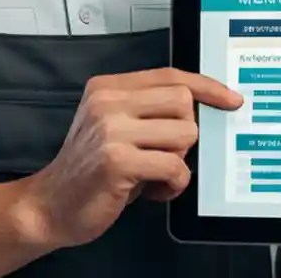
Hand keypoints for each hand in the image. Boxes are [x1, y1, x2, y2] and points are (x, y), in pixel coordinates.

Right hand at [15, 68, 242, 248]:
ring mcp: (111, 130)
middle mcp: (107, 102)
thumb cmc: (90, 170)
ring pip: (185, 134)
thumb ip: (146, 110)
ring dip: (178, 161)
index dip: (206, 86)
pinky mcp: (117, 161)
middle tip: (162, 153)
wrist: (50, 205)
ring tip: (154, 173)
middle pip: (183, 102)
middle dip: (184, 133)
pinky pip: (175, 167)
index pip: (169, 75)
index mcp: (107, 88)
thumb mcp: (112, 127)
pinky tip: (152, 190)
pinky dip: (173, 184)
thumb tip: (201, 106)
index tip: (230, 99)